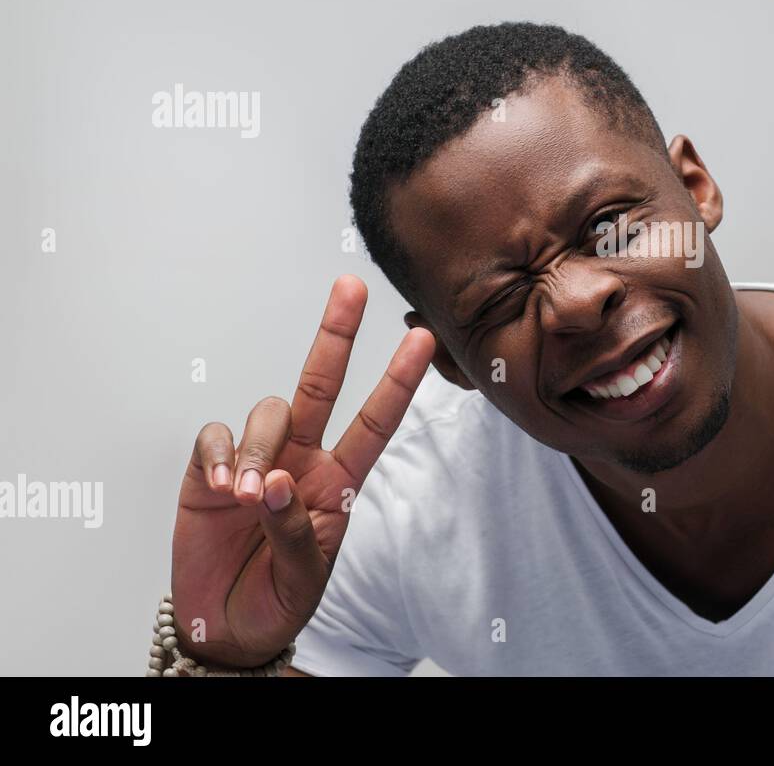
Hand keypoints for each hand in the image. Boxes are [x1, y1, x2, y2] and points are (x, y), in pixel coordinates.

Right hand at [168, 275, 434, 668]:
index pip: (376, 422)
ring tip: (245, 496)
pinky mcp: (207, 469)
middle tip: (351, 286)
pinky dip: (216, 454)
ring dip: (256, 447)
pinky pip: (214, 436)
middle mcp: (301, 459)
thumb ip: (294, 532)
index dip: (399, 381)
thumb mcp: (302, 579)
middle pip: (322, 384)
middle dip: (337, 334)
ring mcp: (256, 460)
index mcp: (338, 481)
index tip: (422, 339)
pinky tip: (217, 485)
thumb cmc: (276, 600)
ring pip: (266, 413)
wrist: (226, 629)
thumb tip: (270, 484)